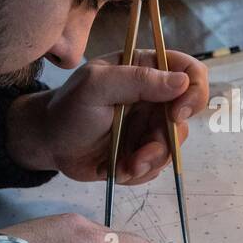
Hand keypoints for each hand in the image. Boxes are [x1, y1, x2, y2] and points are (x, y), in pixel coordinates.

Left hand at [5, 50, 208, 182]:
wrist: (49, 144)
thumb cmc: (67, 108)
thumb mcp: (96, 86)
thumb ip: (137, 80)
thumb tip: (181, 81)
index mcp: (146, 70)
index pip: (190, 72)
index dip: (193, 92)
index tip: (177, 114)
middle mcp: (154, 97)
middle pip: (186, 116)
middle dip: (166, 140)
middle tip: (142, 153)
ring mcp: (149, 126)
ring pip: (173, 146)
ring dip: (151, 160)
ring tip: (124, 166)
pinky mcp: (143, 152)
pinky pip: (158, 166)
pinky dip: (140, 172)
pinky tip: (118, 170)